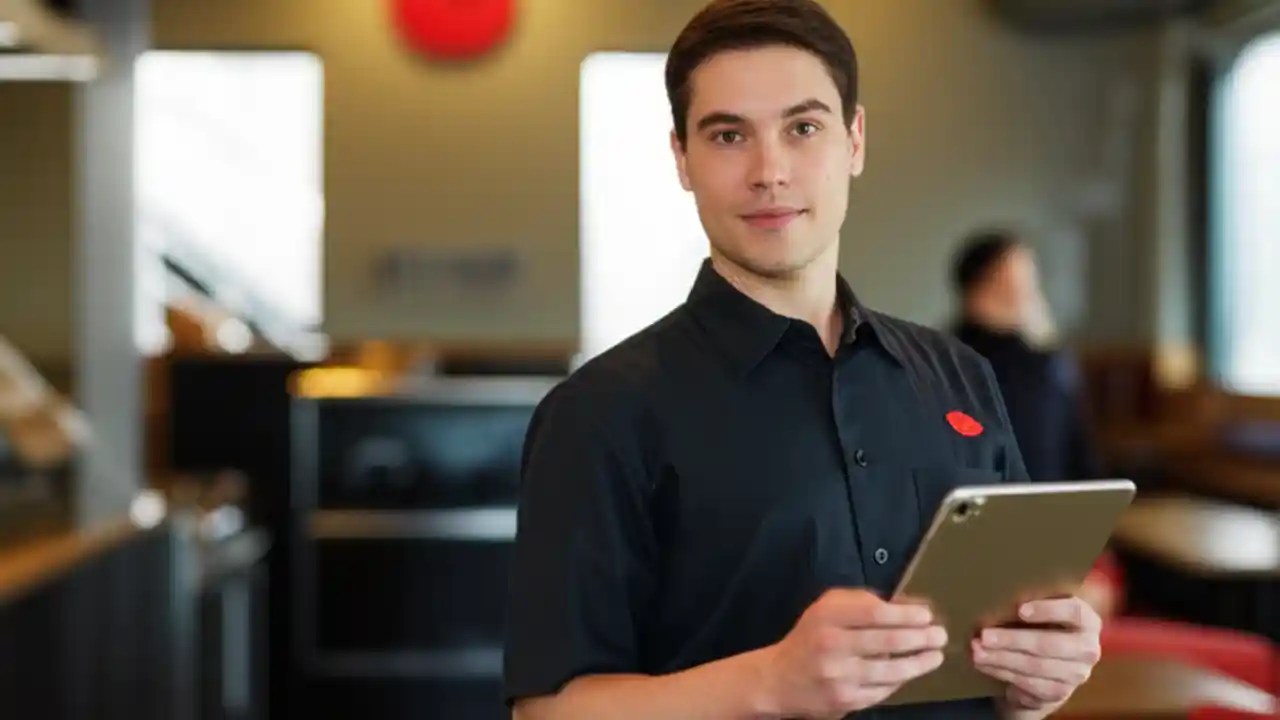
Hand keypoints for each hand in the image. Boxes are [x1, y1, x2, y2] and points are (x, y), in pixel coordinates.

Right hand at [761, 588, 947, 717]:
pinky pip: (882, 690)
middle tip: (940, 635)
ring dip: (918, 663)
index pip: (873, 613)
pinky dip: (899, 681)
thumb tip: (908, 606)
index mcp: (826, 617)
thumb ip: (863, 603)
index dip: (904, 615)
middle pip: (886, 642)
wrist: (779, 679)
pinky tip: (910, 672)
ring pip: (889, 671)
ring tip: (935, 656)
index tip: (926, 615)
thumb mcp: (827, 608)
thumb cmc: (811, 637)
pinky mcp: (845, 701)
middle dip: (920, 638)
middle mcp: (831, 645)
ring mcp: (839, 677)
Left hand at [972, 596, 1101, 714]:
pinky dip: (1001, 671)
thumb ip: (1031, 603)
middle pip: (1049, 644)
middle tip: (984, 635)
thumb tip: (995, 594)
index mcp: (1087, 621)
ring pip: (1035, 666)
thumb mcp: (1044, 612)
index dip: (1048, 610)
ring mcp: (1076, 675)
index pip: (1074, 611)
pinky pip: (1027, 683)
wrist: (1050, 669)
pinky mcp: (1059, 693)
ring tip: (977, 650)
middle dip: (1013, 640)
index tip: (1020, 610)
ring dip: (1001, 658)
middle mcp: (1087, 649)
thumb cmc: (1042, 627)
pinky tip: (984, 664)